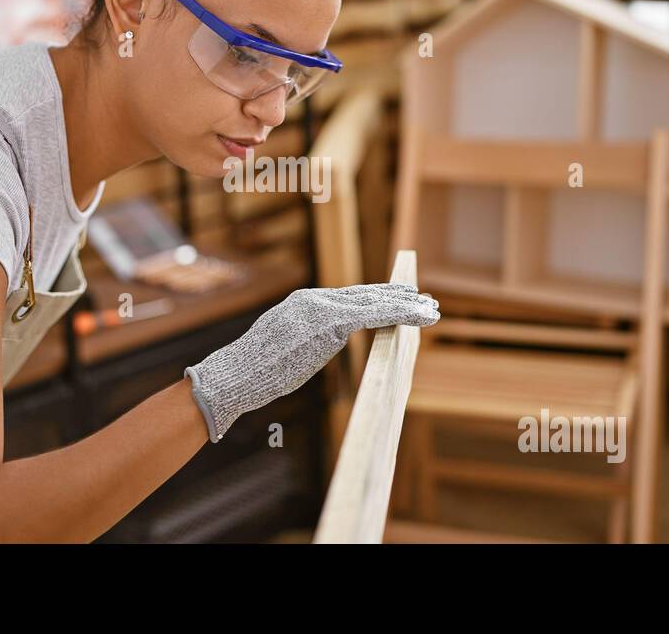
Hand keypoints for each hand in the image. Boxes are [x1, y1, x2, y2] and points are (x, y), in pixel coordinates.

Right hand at [183, 283, 439, 441]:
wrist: (237, 375)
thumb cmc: (254, 372)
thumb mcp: (282, 348)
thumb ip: (305, 338)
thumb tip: (316, 344)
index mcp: (302, 303)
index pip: (348, 296)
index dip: (376, 296)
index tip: (398, 296)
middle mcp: (313, 299)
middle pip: (365, 293)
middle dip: (396, 296)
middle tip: (423, 297)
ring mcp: (321, 308)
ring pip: (374, 301)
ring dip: (407, 305)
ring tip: (431, 308)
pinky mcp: (329, 323)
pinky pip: (374, 314)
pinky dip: (401, 313)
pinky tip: (419, 315)